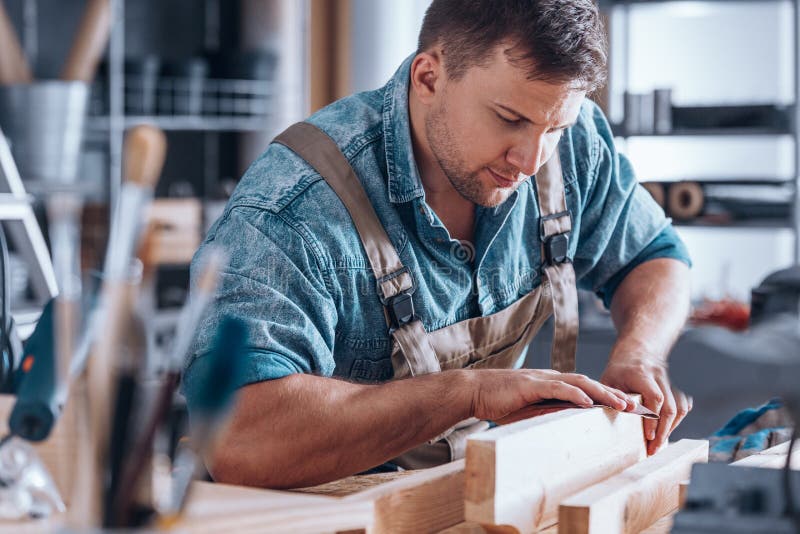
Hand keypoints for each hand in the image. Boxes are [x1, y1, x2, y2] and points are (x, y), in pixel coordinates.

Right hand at [468, 369, 631, 421]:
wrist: (473, 391)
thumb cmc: (497, 403)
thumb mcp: (527, 410)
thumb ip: (545, 413)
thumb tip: (566, 425)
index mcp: (549, 385)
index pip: (582, 388)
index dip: (604, 396)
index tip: (623, 406)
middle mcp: (549, 378)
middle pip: (587, 382)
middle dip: (611, 393)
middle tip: (632, 405)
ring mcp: (540, 380)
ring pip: (578, 382)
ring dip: (601, 392)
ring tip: (619, 403)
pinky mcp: (529, 385)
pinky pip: (557, 388)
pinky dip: (574, 393)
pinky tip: (588, 400)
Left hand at [600, 357, 692, 454]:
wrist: (636, 351)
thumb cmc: (620, 369)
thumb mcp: (609, 380)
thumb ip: (612, 398)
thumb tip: (613, 418)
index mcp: (641, 373)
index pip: (654, 398)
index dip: (653, 419)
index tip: (648, 436)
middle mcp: (659, 376)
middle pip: (670, 406)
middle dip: (663, 431)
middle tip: (653, 448)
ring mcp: (671, 381)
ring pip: (680, 407)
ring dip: (672, 427)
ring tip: (660, 442)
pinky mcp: (677, 386)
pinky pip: (684, 405)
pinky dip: (677, 420)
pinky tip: (667, 430)